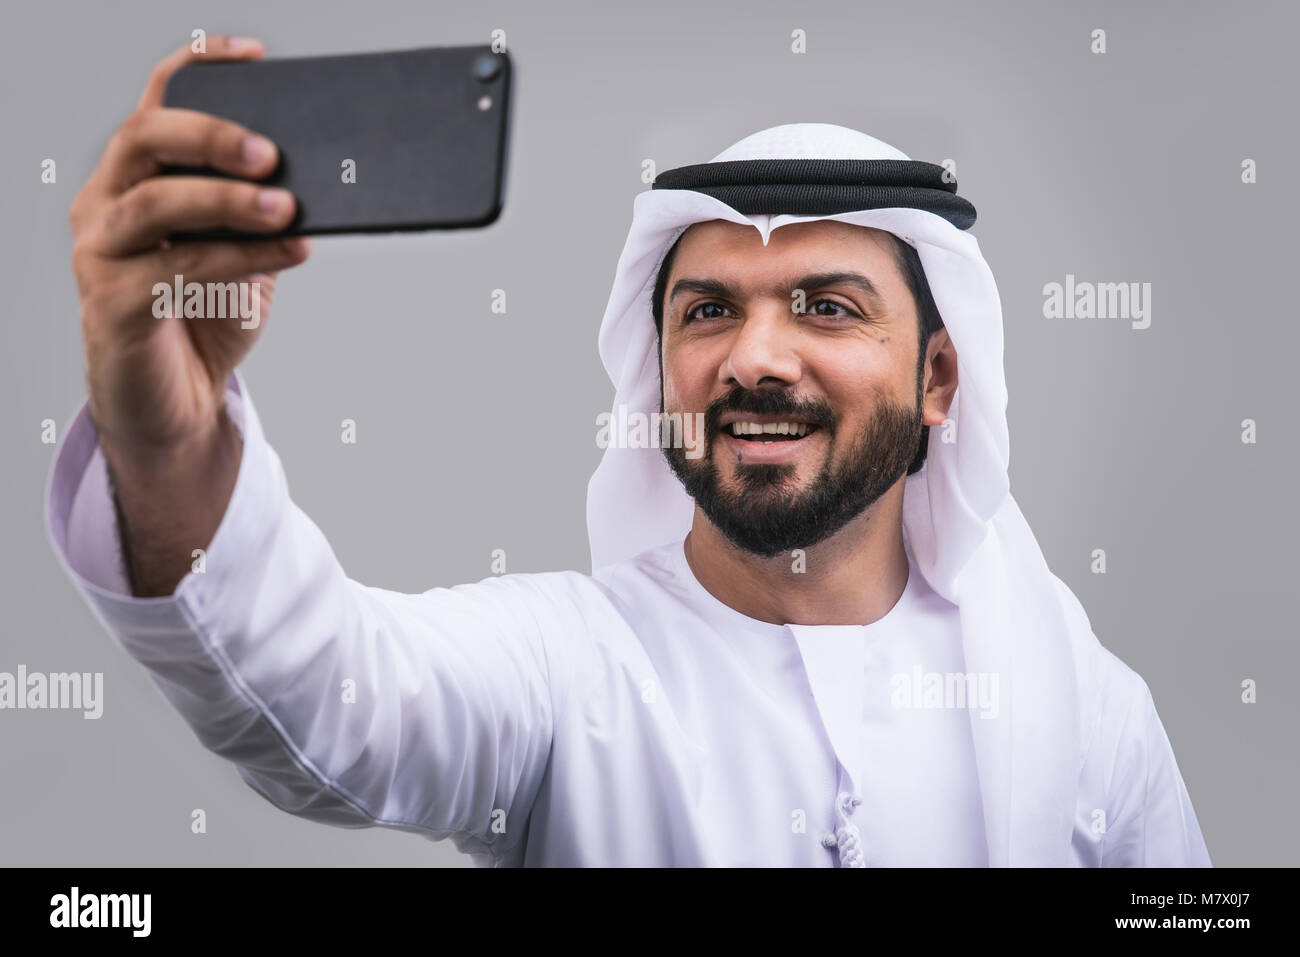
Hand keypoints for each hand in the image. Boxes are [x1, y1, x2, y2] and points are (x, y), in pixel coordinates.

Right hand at [69, 34, 310, 462]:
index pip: (154, 105)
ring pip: (155, 205)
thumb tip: (310, 180)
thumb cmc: (207, 321)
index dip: (196, 69)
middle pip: (143, 141)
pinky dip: (239, 259)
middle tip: (271, 152)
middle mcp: (104, 207)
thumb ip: (260, 217)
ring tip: (287, 206)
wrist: (177, 404)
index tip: (253, 55)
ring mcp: (100, 255)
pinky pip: (176, 271)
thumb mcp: (244, 258)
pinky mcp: (112, 307)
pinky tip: (288, 253)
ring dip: (228, 202)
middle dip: (209, 137)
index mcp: (133, 181)